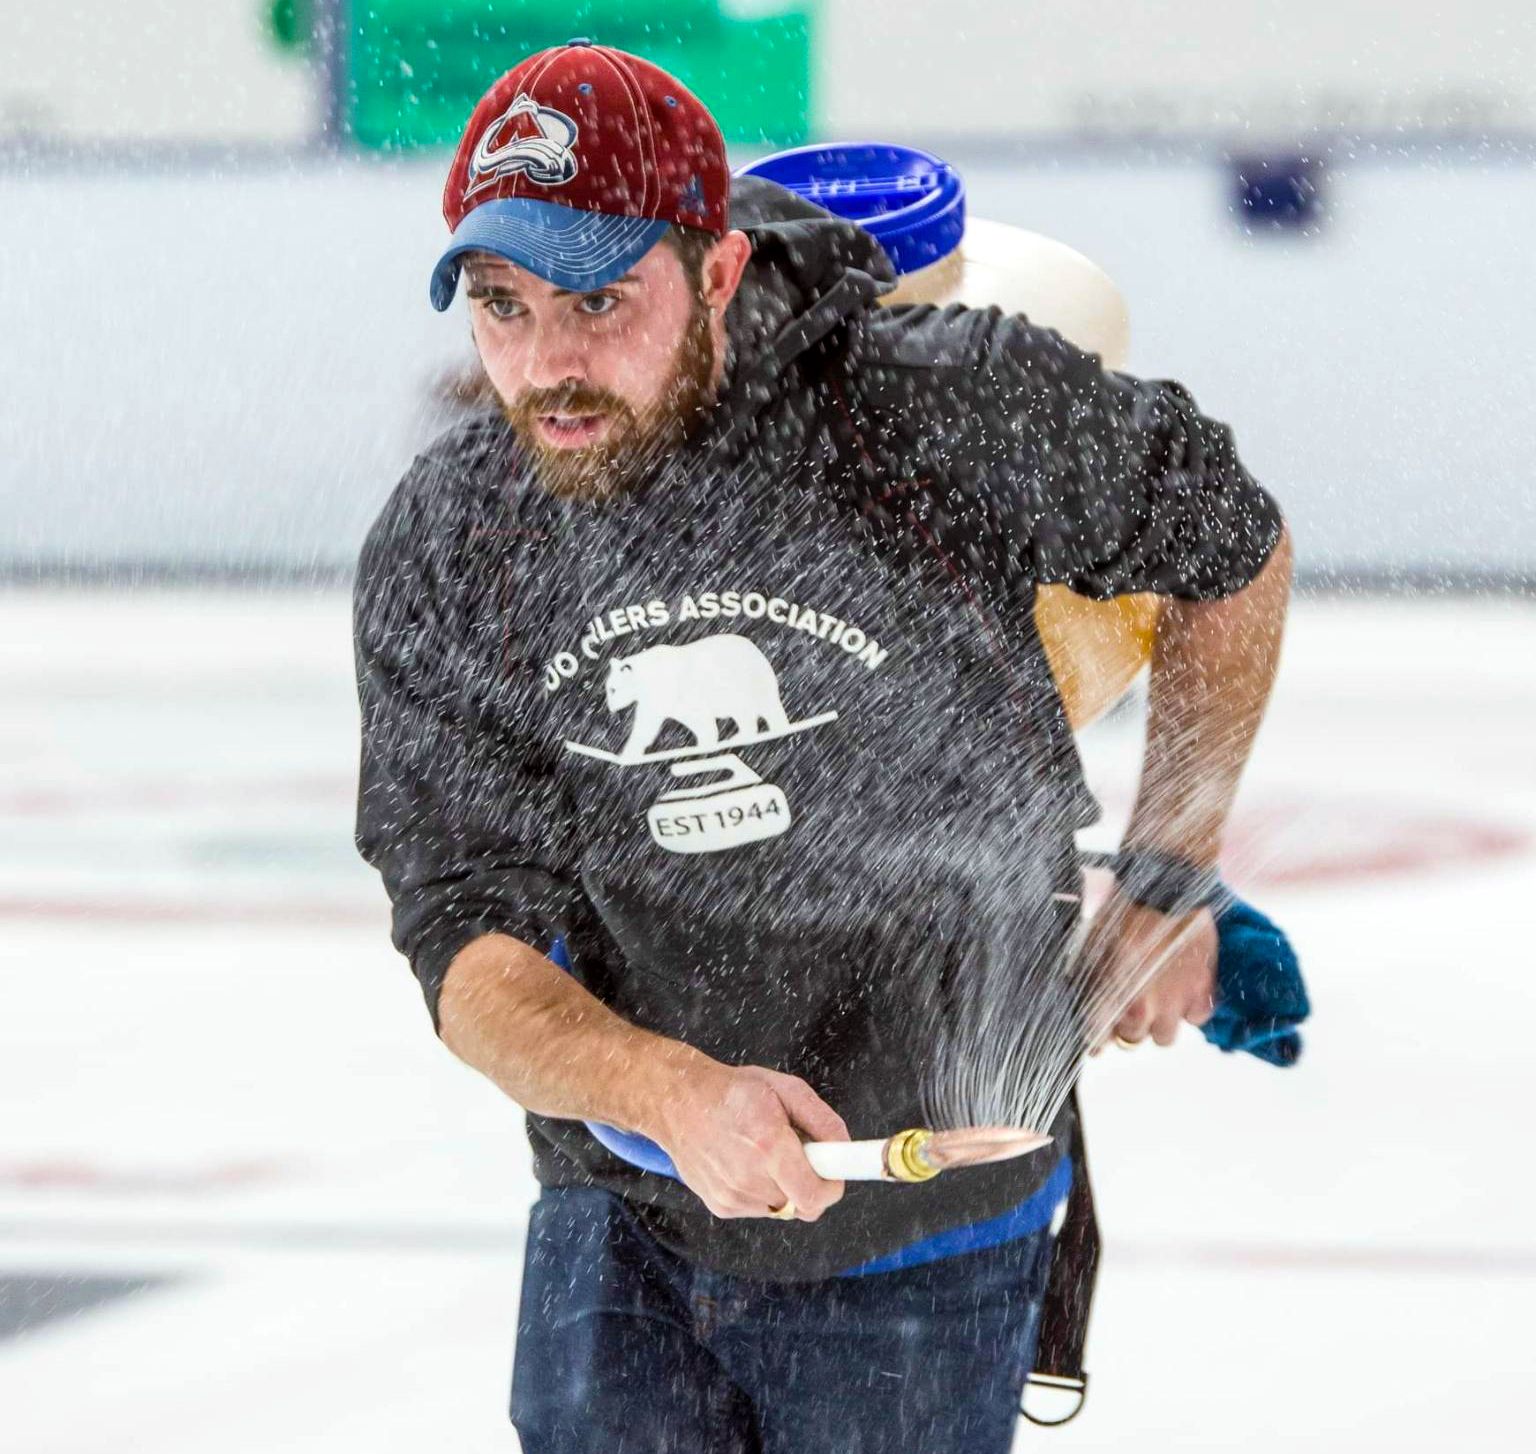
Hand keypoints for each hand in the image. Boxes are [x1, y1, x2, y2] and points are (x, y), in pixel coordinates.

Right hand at [645, 1058, 848, 1221]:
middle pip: (802, 1204)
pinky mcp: (721, 1206)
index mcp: (769, 1147)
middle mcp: (750, 1179)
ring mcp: (733, 1197)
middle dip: (808, 1181)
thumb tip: (844, 1148)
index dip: (832, 1187)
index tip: (834, 1172)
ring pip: (781, 1207)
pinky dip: (762, 1191)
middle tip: (797, 1153)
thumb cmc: (733, 1092)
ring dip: (783, 1186)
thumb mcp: (786, 1089)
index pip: (815, 1197)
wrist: (678, 1102)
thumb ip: (823, 1120)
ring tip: (764, 1153)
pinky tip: (745, 1162)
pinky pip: (759, 1208)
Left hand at [1082, 893, 1217, 1049]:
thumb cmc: (1122, 911)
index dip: (1094, 1039)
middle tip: (1125, 1007)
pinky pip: (1195, 1018)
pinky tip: (1179, 993)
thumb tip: (1077, 999)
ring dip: (1156, 1024)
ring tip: (1153, 1003)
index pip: (1098, 1039)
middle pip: (1131, 1040)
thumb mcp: (1090, 944)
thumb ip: (1086, 980)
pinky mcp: (1204, 991)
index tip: (1094, 1040)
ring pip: (1164, 1038)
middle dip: (1125, 1026)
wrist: (1167, 887)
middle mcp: (1146, 1010)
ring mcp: (1178, 1003)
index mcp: (1114, 999)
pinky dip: (1188, 1010)